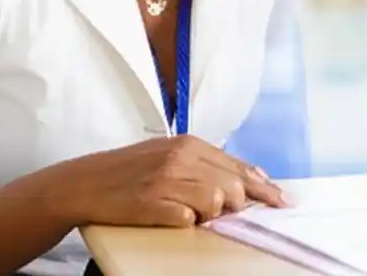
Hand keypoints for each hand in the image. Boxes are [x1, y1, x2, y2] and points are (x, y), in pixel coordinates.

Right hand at [41, 135, 289, 227]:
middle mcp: (181, 157)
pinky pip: (188, 218)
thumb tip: (251, 179)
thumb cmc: (131, 171)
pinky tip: (172, 215)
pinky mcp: (152, 202)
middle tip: (222, 213)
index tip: (281, 202)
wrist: (85, 183)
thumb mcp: (171, 155)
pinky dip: (185, 221)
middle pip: (234, 187)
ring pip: (215, 202)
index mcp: (190, 145)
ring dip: (208, 214)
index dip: (264, 188)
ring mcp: (166, 179)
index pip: (240, 167)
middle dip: (235, 205)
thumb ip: (208, 165)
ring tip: (187, 210)